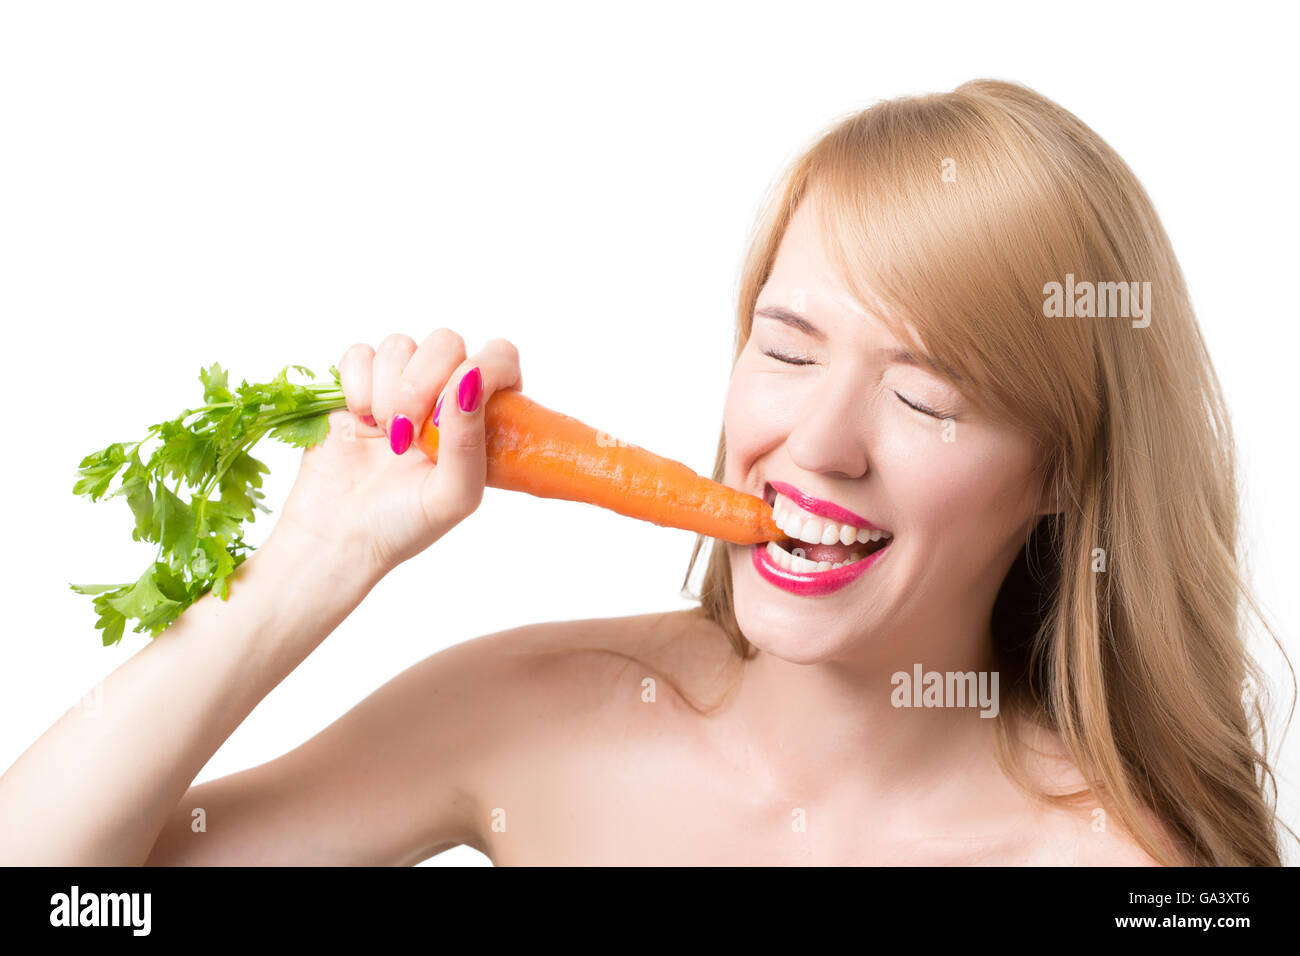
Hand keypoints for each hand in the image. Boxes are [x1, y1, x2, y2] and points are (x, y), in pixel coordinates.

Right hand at [268, 329, 522, 576]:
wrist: (337, 536)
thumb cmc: (404, 524)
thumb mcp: (454, 496)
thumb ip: (469, 441)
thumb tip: (471, 379)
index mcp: (480, 418)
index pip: (500, 358)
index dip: (484, 366)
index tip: (455, 401)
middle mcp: (443, 395)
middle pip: (446, 342)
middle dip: (422, 383)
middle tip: (406, 434)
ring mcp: (399, 387)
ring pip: (400, 345)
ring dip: (386, 392)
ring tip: (384, 436)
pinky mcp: (357, 386)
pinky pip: (359, 353)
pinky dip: (355, 385)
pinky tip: (358, 422)